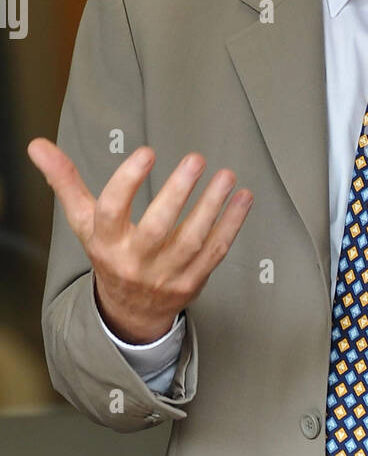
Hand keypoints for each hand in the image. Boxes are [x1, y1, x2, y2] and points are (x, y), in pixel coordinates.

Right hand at [28, 139, 253, 342]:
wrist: (130, 310)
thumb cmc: (108, 252)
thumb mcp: (83, 221)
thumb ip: (65, 181)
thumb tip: (37, 145)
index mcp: (106, 243)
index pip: (111, 212)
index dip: (128, 182)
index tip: (147, 152)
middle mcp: (135, 261)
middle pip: (157, 228)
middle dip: (177, 193)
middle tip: (196, 159)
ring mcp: (166, 274)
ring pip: (192, 241)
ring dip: (212, 207)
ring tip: (226, 175)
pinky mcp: (193, 281)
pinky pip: (216, 252)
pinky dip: (232, 225)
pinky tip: (243, 198)